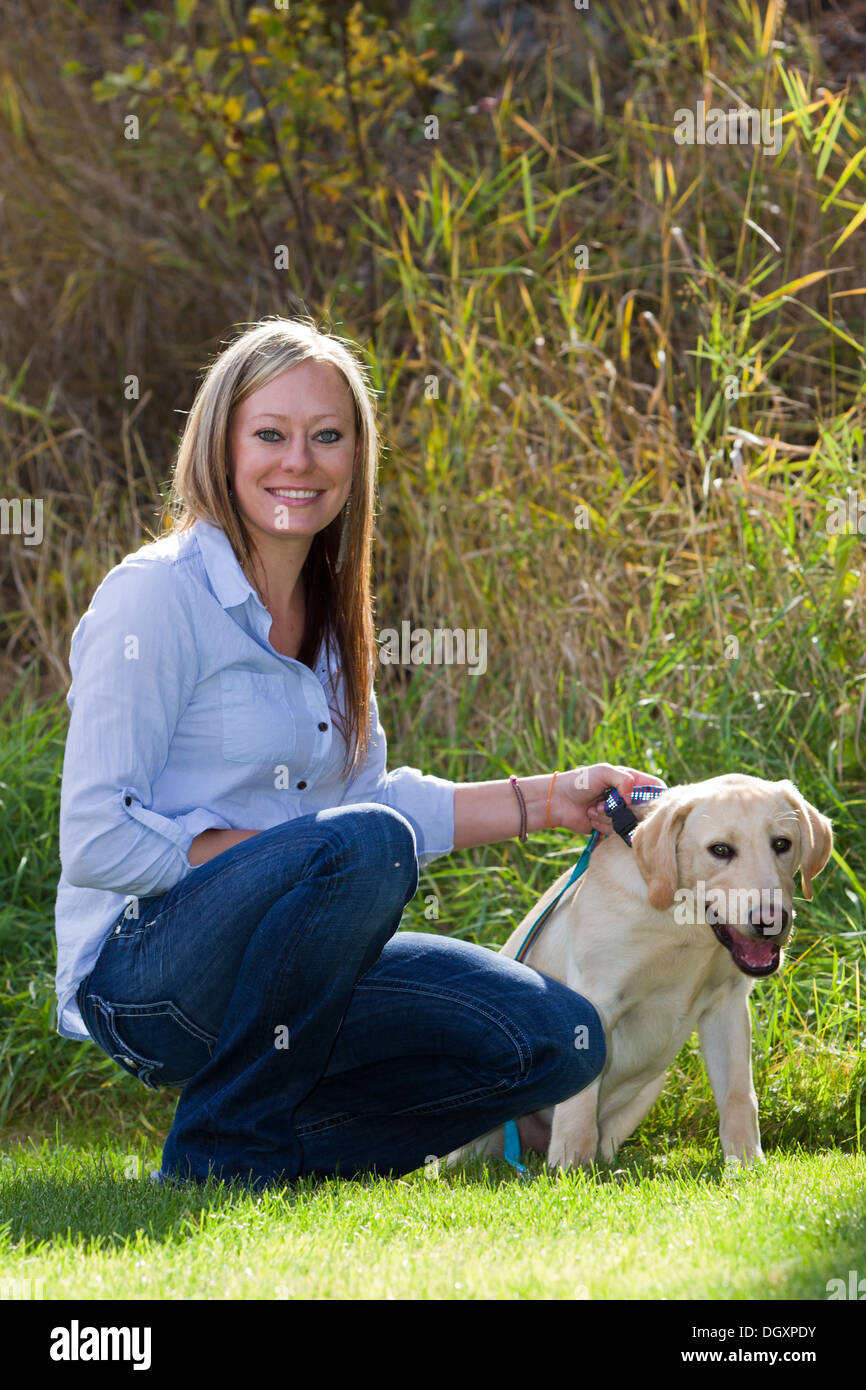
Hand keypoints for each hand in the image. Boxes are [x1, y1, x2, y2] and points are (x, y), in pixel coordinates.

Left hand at [553, 764, 667, 836]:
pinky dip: (603, 825)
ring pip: (629, 823)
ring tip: (594, 808)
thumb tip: (632, 800)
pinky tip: (591, 816)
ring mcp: (620, 814)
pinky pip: (616, 832)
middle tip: (609, 803)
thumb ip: (625, 780)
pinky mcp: (610, 827)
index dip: (657, 796)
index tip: (648, 802)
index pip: (656, 788)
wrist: (557, 801)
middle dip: (625, 808)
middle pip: (644, 809)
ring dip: (610, 817)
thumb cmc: (579, 782)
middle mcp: (628, 798)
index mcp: (630, 780)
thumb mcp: (604, 771)